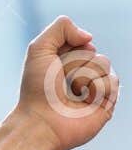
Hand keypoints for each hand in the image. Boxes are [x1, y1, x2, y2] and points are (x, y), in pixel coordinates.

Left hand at [15, 15, 118, 149]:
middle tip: (60, 80)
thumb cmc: (37, 89)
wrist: (42, 122)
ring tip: (72, 93)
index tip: (55, 61)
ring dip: (84, 76)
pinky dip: (96, 89)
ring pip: (105, 64)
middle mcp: (79, 74)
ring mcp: (94, 88)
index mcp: (63, 62)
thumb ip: (61, 28)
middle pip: (93, 51)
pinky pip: (113, 81)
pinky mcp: (106, 102)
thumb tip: (89, 37)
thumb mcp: (39, 49)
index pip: (80, 41)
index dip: (69, 47)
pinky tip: (85, 102)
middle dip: (74, 62)